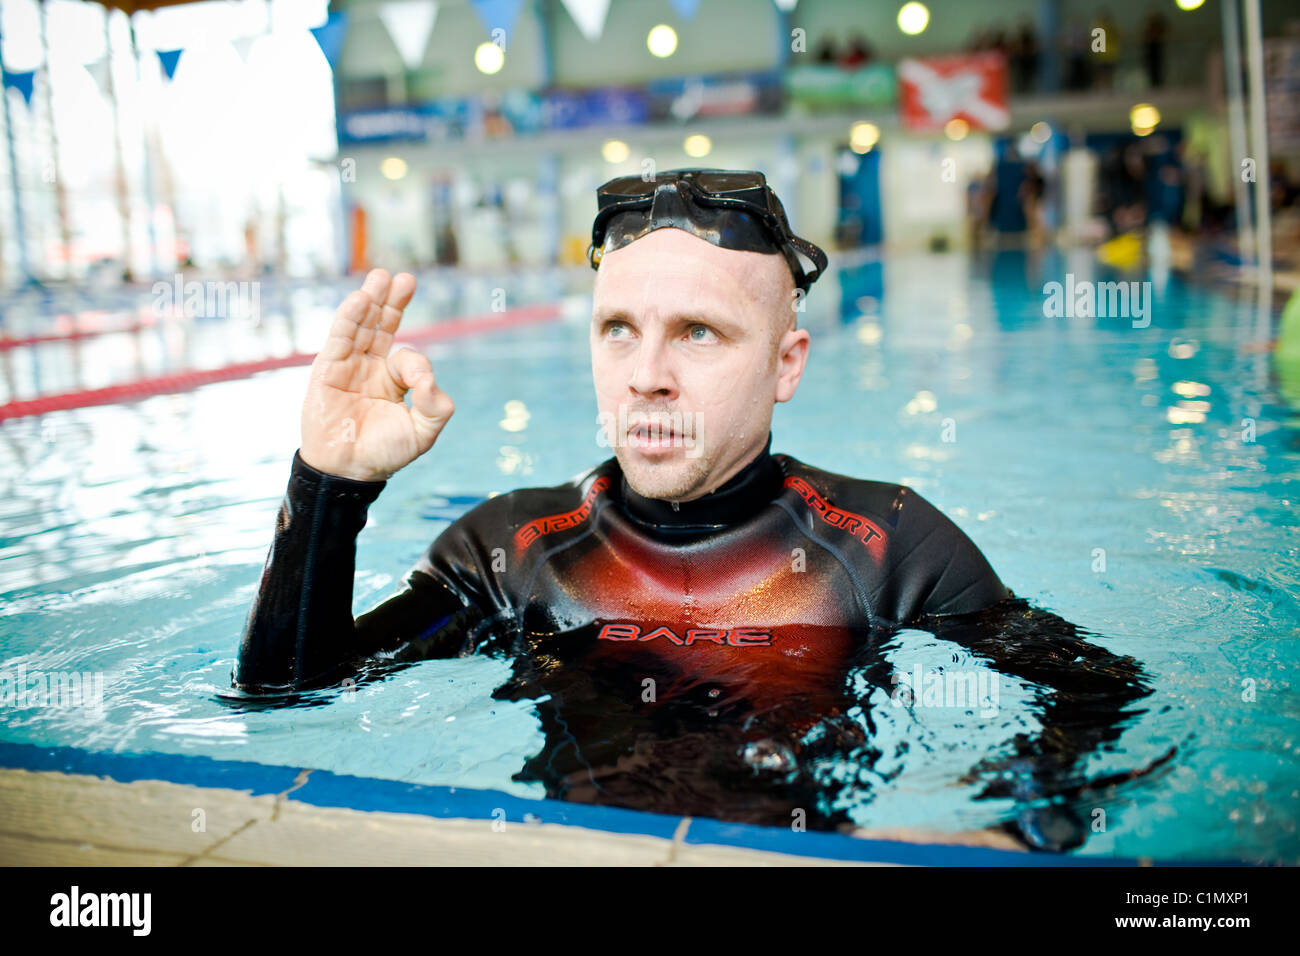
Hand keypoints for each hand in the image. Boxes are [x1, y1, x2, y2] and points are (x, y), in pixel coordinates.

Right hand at [300, 269, 453, 480]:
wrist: (346, 471)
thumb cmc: (383, 454)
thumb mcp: (422, 432)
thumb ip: (435, 405)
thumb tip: (430, 379)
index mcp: (393, 381)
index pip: (409, 357)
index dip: (416, 365)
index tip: (417, 384)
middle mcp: (369, 368)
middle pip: (382, 327)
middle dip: (393, 303)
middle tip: (405, 278)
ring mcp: (347, 366)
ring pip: (360, 326)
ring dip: (370, 301)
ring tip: (381, 277)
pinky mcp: (327, 369)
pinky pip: (340, 338)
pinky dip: (349, 318)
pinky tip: (360, 299)